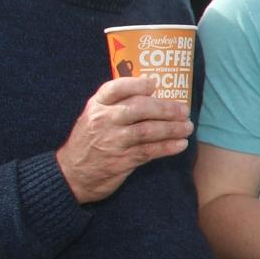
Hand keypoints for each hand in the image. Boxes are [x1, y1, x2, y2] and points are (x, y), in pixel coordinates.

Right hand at [56, 76, 195, 203]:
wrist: (71, 174)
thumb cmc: (90, 141)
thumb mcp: (94, 116)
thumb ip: (116, 105)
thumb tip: (153, 95)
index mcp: (97, 105)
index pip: (115, 88)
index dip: (136, 84)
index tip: (154, 84)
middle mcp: (103, 120)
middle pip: (138, 108)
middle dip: (165, 109)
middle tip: (184, 111)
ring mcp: (112, 141)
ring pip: (147, 130)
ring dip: (172, 129)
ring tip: (187, 128)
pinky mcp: (121, 161)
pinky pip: (149, 151)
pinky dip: (167, 147)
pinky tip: (180, 145)